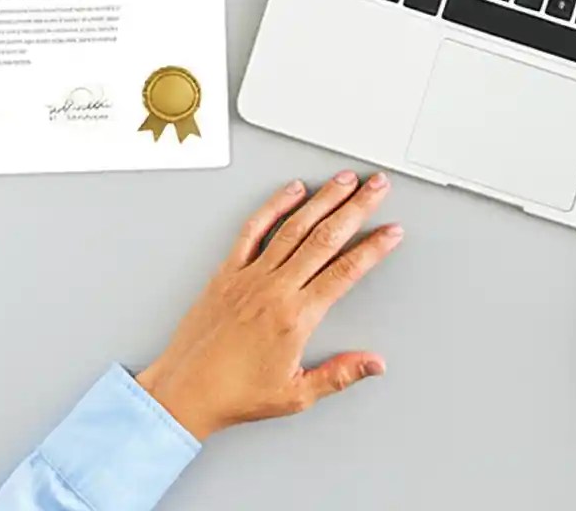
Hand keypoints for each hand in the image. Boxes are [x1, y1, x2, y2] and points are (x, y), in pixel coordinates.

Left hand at [136, 171, 402, 440]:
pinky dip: (274, 207)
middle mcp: (274, 290)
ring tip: (344, 181)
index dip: (373, 248)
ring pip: (294, 227)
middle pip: (326, 238)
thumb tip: (374, 363)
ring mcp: (250, 277)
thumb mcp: (296, 395)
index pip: (345, 272)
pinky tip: (291, 191)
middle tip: (377, 187)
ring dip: (323, 199)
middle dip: (357, 207)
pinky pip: (253, 230)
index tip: (392, 232)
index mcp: (296, 317)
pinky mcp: (227, 273)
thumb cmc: (234, 395)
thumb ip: (339, 374)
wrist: (183, 393)